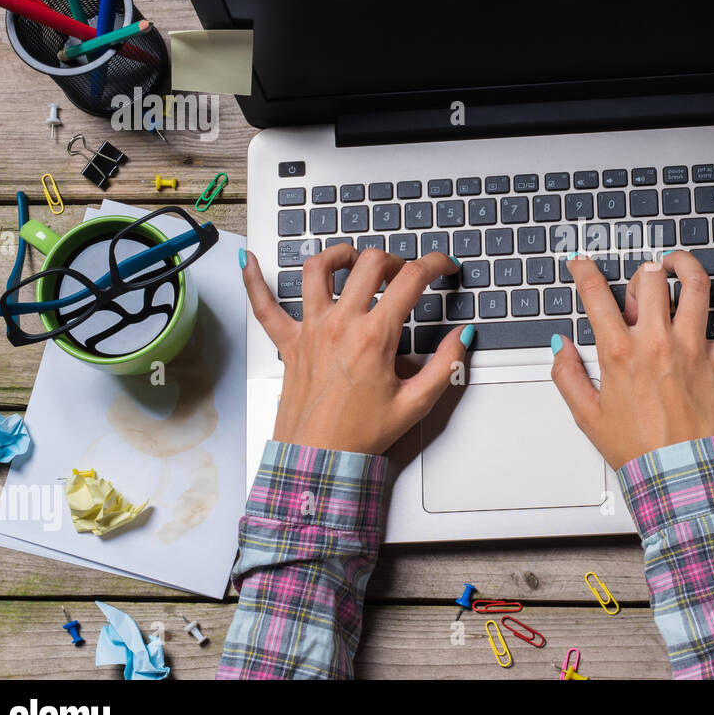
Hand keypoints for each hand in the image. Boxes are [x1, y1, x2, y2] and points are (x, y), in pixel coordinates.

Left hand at [241, 245, 471, 454]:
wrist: (318, 459)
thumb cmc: (361, 435)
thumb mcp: (416, 403)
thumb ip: (446, 365)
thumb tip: (463, 336)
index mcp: (375, 337)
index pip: (411, 280)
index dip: (434, 264)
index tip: (443, 266)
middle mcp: (341, 324)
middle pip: (369, 264)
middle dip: (394, 259)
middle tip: (404, 274)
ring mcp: (311, 329)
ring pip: (318, 269)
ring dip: (339, 255)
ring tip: (353, 259)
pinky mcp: (288, 343)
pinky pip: (264, 306)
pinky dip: (255, 282)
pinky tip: (249, 261)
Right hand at [550, 251, 713, 468]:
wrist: (676, 478)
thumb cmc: (637, 450)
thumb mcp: (586, 415)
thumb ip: (567, 375)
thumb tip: (560, 346)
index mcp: (620, 353)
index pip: (596, 295)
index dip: (584, 271)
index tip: (582, 265)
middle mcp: (658, 344)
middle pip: (651, 279)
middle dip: (641, 271)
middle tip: (640, 280)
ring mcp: (693, 351)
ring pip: (697, 287)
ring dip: (687, 266)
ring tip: (678, 264)